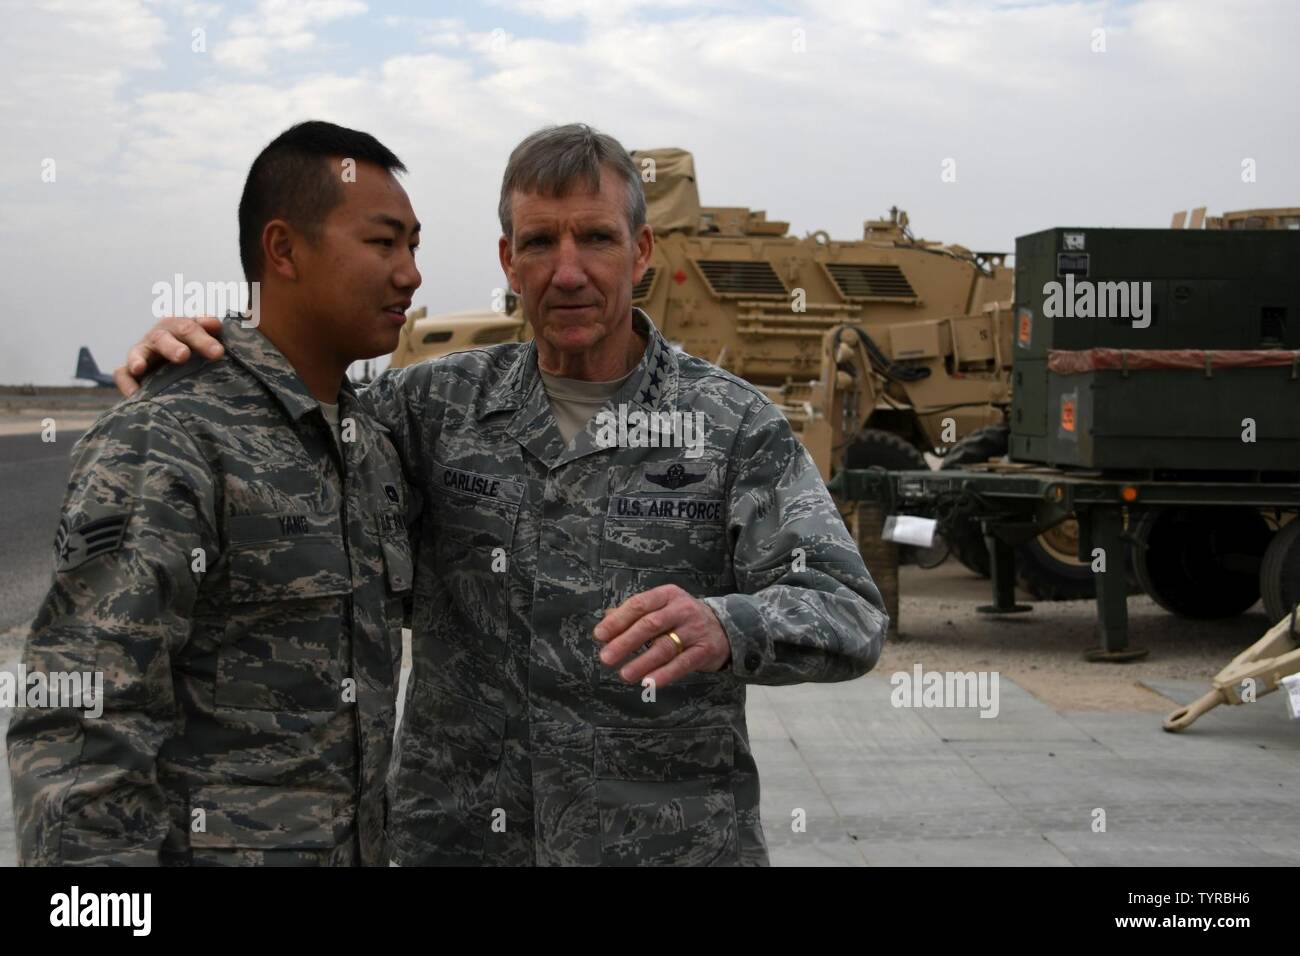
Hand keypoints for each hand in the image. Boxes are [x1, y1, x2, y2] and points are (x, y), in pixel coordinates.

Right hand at [114, 316, 226, 396]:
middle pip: (163, 338)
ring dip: (138, 359)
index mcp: (180, 327)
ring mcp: (142, 352)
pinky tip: (134, 394)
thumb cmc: (199, 350)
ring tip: (139, 368)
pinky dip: (126, 383)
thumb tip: (214, 323)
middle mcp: (160, 337)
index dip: (203, 340)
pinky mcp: (129, 370)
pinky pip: (122, 374)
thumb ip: (210, 331)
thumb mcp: (205, 339)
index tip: (218, 353)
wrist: (176, 363)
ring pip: (138, 352)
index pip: (190, 328)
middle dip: (172, 347)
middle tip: (183, 356)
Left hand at [593, 584, 731, 689]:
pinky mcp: (704, 650)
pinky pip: (682, 664)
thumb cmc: (682, 618)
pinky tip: (649, 683)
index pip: (639, 605)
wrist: (725, 627)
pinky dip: (664, 674)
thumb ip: (635, 613)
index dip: (617, 621)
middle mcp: (682, 609)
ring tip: (624, 674)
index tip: (599, 636)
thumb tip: (605, 620)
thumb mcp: (662, 607)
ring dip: (642, 662)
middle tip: (606, 657)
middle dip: (625, 642)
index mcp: (667, 595)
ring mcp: (695, 630)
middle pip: (649, 625)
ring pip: (664, 646)